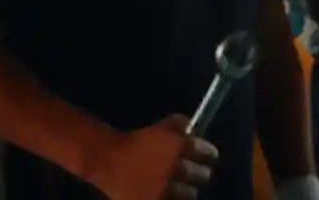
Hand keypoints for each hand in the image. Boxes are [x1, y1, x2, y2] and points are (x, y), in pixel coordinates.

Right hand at [86, 114, 217, 199]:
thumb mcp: (162, 126)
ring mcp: (167, 188)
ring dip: (188, 190)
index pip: (208, 152)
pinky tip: (170, 194)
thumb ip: (182, 125)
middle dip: (201, 172)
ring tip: (183, 187)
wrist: (109, 160)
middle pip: (204, 175)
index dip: (209, 154)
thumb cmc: (137, 140)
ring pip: (190, 194)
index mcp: (182, 147)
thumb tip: (195, 130)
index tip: (209, 156)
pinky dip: (174, 198)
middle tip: (197, 173)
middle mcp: (178, 169)